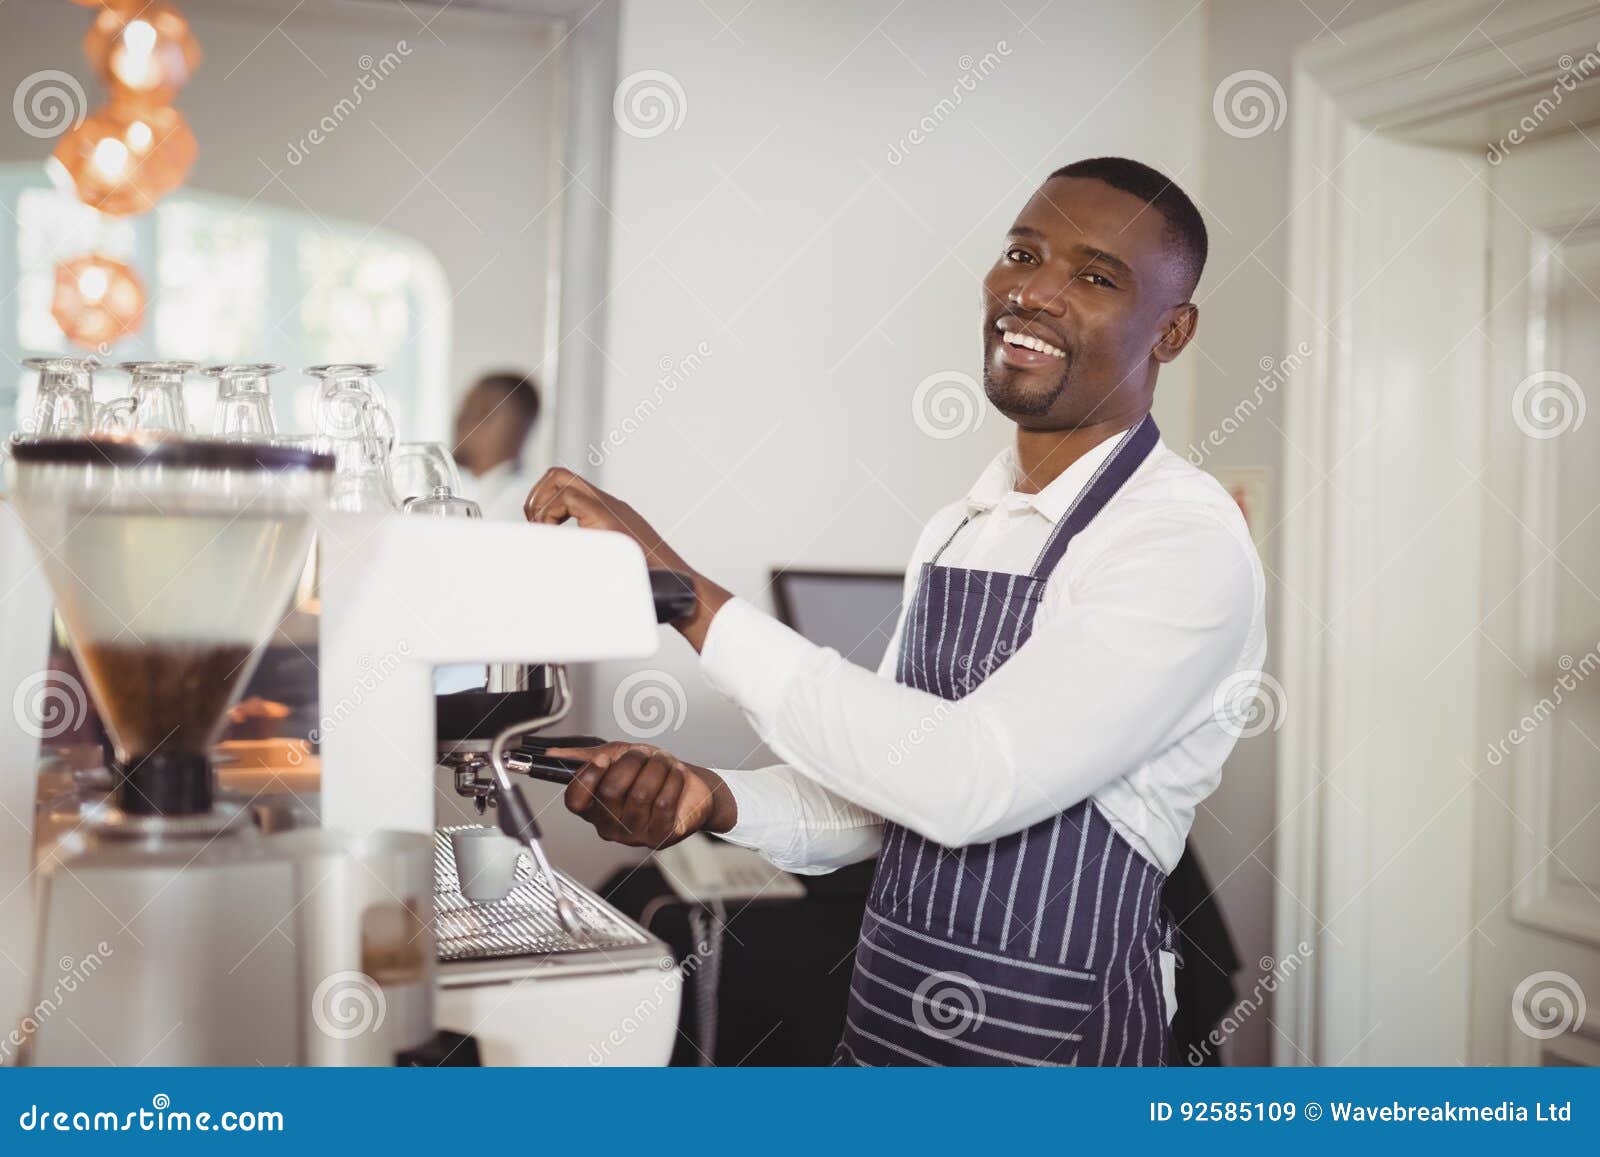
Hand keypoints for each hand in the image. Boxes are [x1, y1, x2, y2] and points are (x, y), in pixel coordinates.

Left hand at [523, 467, 732, 648]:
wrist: (678, 590)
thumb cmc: (650, 587)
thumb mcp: (615, 567)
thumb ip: (594, 560)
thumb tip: (565, 576)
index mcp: (610, 513)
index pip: (568, 487)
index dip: (545, 501)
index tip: (540, 528)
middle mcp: (609, 504)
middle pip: (560, 474)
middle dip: (537, 496)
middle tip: (535, 525)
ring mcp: (609, 508)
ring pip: (560, 478)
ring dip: (541, 502)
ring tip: (542, 530)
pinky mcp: (608, 517)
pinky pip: (567, 498)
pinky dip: (550, 515)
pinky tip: (555, 538)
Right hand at [549, 741, 735, 848]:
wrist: (690, 786)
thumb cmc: (651, 773)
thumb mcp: (617, 758)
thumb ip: (586, 757)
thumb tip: (552, 755)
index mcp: (594, 808)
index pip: (575, 801)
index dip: (587, 777)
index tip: (604, 759)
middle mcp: (610, 826)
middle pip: (611, 791)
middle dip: (631, 762)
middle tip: (644, 754)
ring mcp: (635, 835)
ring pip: (640, 794)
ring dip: (656, 767)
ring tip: (664, 761)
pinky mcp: (660, 837)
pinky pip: (663, 804)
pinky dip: (672, 781)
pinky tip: (676, 774)